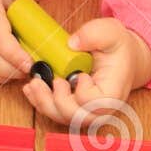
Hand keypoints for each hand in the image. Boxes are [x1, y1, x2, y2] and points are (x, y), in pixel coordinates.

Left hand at [23, 18, 150, 124]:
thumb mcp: (110, 32)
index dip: (83, 92)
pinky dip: (40, 102)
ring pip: (63, 118)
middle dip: (56, 101)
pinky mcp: (74, 108)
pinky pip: (55, 113)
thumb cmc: (116, 46)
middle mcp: (102, 108)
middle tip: (46, 80)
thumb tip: (72, 43)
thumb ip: (93, 35)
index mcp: (114, 92)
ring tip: (33, 84)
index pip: (95, 103)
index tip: (81, 75)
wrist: (119, 57)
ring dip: (43, 103)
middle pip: (77, 117)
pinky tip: (31, 88)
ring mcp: (87, 111)